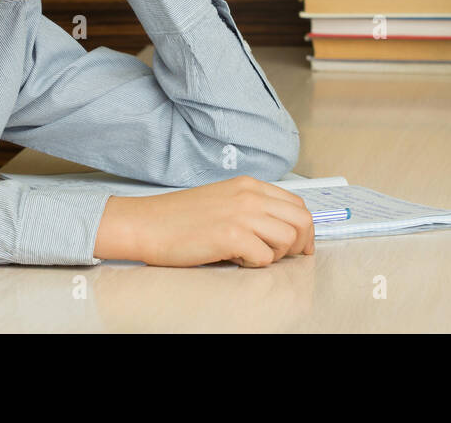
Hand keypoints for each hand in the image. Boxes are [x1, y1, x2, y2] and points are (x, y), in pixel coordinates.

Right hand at [94, 175, 316, 266]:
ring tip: (250, 256)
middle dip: (299, 245)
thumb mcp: (223, 200)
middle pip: (302, 221)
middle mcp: (250, 195)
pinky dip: (255, 265)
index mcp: (249, 185)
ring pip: (288, 240)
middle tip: (284, 258)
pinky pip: (265, 258)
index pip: (297, 205)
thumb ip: (252, 208)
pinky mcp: (231, 235)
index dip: (304, 229)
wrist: (146, 224)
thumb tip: (281, 230)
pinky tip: (235, 260)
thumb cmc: (179, 218)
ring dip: (275, 255)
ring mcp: (242, 214)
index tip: (300, 246)